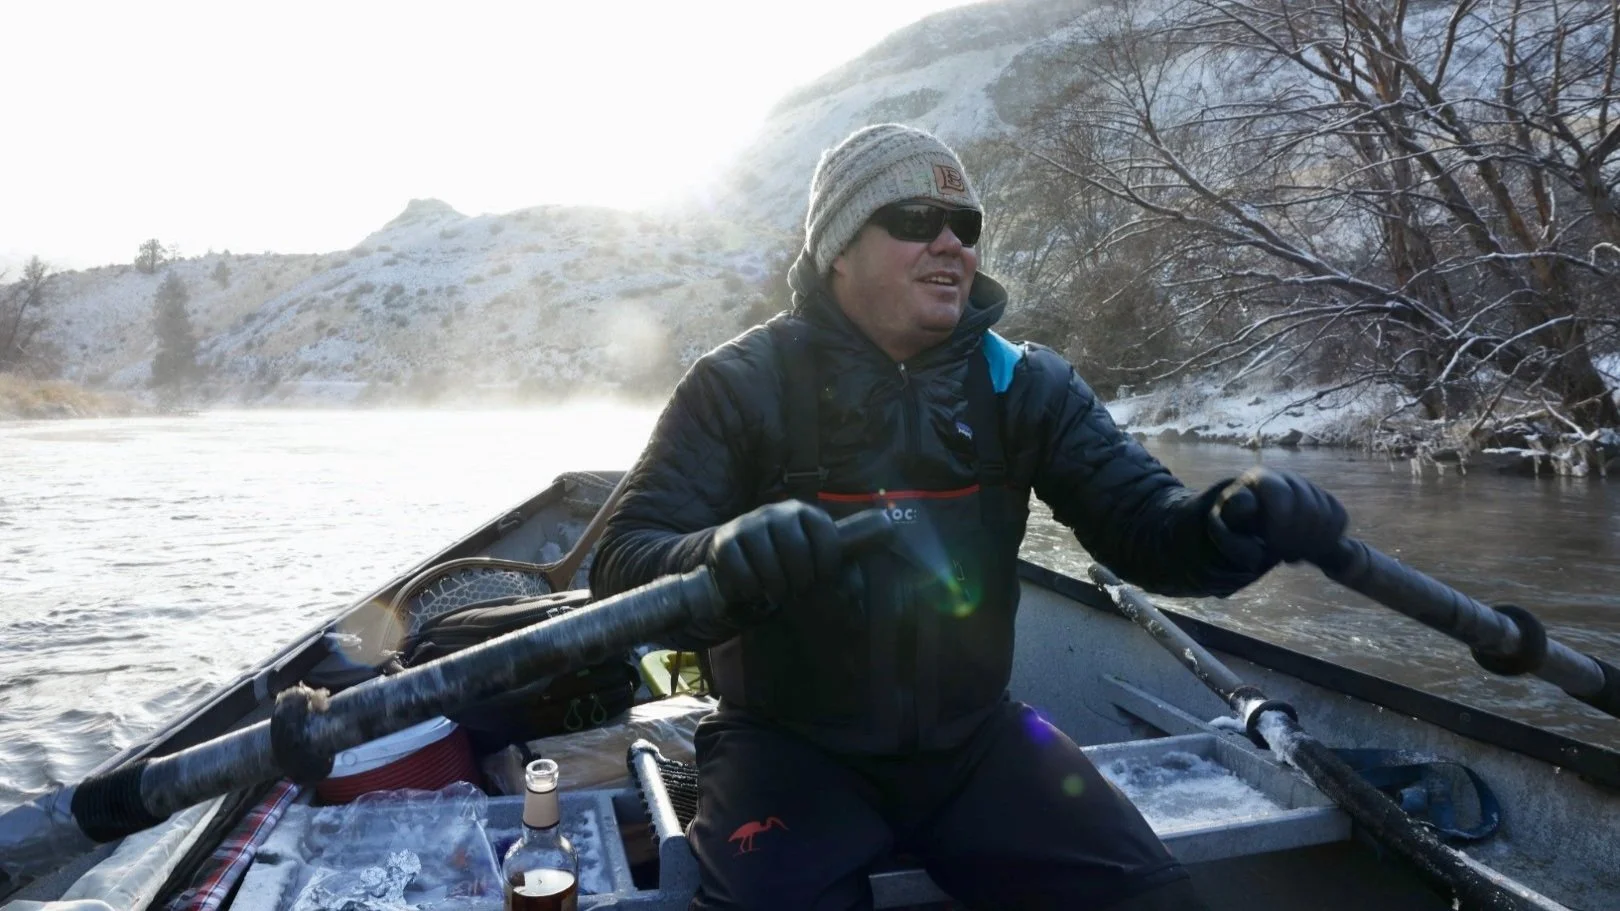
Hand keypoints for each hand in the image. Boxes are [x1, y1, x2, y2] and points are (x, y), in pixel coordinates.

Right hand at [707, 501, 842, 607]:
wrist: (741, 550)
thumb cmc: (786, 556)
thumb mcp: (814, 552)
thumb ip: (841, 554)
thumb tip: (873, 550)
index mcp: (804, 512)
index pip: (826, 537)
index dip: (828, 565)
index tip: (823, 578)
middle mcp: (777, 512)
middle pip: (796, 551)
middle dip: (801, 579)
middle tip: (799, 590)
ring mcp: (749, 524)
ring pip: (769, 563)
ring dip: (777, 587)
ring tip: (779, 593)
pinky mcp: (725, 541)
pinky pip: (742, 572)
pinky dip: (751, 588)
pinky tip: (756, 589)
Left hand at [1209, 468, 1346, 569]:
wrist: (1251, 521)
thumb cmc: (1236, 527)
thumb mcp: (1224, 535)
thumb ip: (1234, 543)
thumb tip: (1258, 555)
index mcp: (1260, 480)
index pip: (1281, 497)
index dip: (1279, 527)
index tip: (1269, 546)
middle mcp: (1287, 478)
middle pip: (1308, 509)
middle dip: (1296, 540)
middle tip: (1281, 556)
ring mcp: (1309, 487)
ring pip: (1326, 515)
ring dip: (1311, 544)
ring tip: (1291, 554)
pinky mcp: (1326, 500)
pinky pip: (1339, 519)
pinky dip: (1327, 541)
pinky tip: (1308, 550)